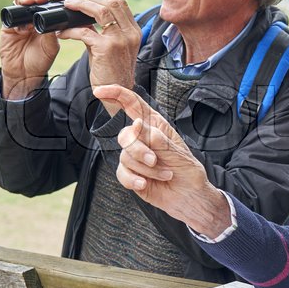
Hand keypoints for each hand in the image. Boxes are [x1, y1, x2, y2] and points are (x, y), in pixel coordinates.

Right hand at [0, 0, 64, 98]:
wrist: (24, 74)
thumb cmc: (41, 60)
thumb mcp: (51, 47)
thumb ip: (51, 33)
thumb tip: (52, 19)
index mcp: (50, 19)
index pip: (53, 2)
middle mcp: (35, 16)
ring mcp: (21, 19)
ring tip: (30, 2)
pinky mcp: (8, 25)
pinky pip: (10, 14)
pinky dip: (16, 14)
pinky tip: (22, 25)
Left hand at [59, 0, 141, 115]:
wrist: (115, 93)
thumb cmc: (111, 70)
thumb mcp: (111, 46)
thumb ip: (102, 30)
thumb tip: (83, 15)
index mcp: (134, 31)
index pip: (120, 3)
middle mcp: (130, 33)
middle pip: (111, 2)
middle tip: (71, 2)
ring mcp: (120, 40)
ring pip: (100, 11)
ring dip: (80, 6)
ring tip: (66, 8)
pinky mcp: (107, 49)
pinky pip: (85, 31)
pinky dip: (71, 30)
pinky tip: (62, 32)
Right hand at [93, 84, 232, 237]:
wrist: (189, 196)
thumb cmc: (188, 170)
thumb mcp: (178, 152)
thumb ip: (157, 139)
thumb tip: (138, 124)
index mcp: (155, 126)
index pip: (133, 105)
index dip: (116, 95)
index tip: (99, 91)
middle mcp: (142, 139)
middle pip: (125, 135)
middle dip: (139, 150)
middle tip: (156, 160)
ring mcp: (134, 156)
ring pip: (125, 156)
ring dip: (147, 169)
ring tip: (165, 174)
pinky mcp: (130, 173)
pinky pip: (122, 173)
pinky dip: (134, 179)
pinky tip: (145, 183)